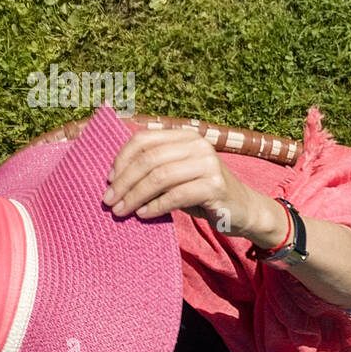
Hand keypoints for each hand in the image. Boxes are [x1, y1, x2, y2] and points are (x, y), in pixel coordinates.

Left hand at [103, 127, 269, 238]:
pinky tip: (143, 215)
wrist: (242, 209)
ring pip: (160, 177)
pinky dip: (155, 206)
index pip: (144, 140)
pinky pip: (176, 196)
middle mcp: (198, 145)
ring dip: (135, 196)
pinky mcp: (215, 186)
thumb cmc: (202, 193)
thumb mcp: (177, 175)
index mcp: (186, 136)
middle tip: (109, 201)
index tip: (108, 180)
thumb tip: (113, 180)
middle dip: (124, 181)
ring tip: (122, 211)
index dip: (121, 159)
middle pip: (149, 159)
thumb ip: (154, 169)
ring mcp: (209, 165)